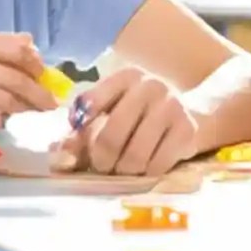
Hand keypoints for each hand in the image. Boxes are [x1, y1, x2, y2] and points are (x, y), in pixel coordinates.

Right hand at [0, 32, 53, 128]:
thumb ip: (3, 48)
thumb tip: (34, 49)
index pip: (14, 49)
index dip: (35, 65)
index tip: (44, 78)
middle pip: (12, 78)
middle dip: (37, 95)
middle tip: (49, 106)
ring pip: (2, 101)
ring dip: (23, 111)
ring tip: (32, 116)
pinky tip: (4, 123)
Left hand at [50, 68, 198, 175]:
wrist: (192, 116)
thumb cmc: (140, 116)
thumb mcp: (111, 113)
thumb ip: (81, 131)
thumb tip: (58, 154)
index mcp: (125, 76)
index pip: (88, 105)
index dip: (80, 133)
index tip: (85, 143)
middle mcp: (149, 86)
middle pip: (109, 137)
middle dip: (101, 160)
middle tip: (103, 166)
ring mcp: (172, 107)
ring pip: (134, 156)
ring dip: (125, 170)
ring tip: (126, 167)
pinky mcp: (187, 130)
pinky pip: (156, 165)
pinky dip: (147, 174)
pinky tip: (148, 166)